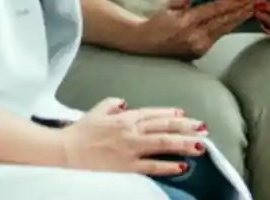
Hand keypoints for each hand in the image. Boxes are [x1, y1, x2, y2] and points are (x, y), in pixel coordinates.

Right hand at [61, 97, 208, 175]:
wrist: (65, 150)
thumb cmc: (80, 131)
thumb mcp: (97, 109)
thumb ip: (113, 103)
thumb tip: (125, 103)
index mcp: (126, 117)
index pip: (154, 114)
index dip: (172, 115)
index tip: (186, 116)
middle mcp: (132, 130)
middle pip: (165, 127)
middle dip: (186, 128)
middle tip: (204, 129)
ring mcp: (131, 148)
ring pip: (163, 144)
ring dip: (184, 144)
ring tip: (200, 145)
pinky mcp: (127, 166)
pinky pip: (152, 166)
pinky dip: (167, 165)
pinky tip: (181, 165)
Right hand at [129, 0, 254, 58]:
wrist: (145, 44)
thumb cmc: (157, 21)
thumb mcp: (165, 7)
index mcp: (185, 23)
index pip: (214, 10)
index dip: (232, 2)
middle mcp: (195, 37)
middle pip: (224, 20)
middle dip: (244, 9)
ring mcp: (200, 46)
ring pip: (226, 28)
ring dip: (242, 17)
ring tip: (257, 6)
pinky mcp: (202, 51)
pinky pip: (221, 34)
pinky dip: (233, 24)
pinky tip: (244, 17)